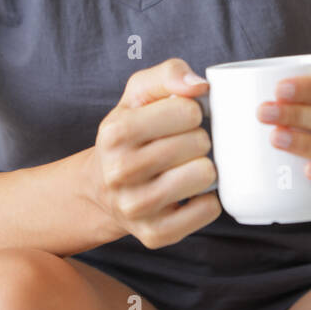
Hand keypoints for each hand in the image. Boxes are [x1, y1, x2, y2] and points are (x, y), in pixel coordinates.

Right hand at [90, 58, 220, 248]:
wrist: (101, 189)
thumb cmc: (130, 133)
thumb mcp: (139, 94)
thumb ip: (168, 74)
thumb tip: (199, 86)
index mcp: (115, 131)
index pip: (187, 110)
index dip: (192, 111)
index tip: (179, 119)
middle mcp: (119, 171)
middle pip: (199, 143)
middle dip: (199, 139)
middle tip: (181, 146)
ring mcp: (135, 207)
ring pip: (205, 175)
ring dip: (204, 168)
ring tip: (185, 167)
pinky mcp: (154, 234)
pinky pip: (209, 210)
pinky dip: (208, 199)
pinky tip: (189, 193)